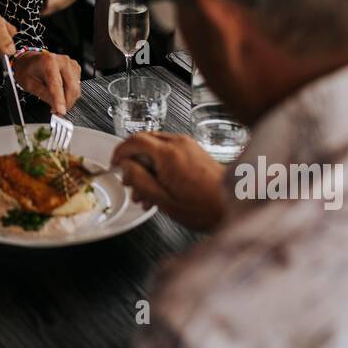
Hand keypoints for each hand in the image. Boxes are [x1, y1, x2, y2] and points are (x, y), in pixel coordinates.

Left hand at [12, 50, 80, 115]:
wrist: (29, 61)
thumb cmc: (27, 70)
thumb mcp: (29, 84)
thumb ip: (44, 94)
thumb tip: (55, 106)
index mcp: (49, 62)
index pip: (57, 85)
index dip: (59, 100)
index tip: (60, 112)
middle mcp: (63, 61)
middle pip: (72, 87)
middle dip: (66, 103)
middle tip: (57, 112)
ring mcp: (71, 64)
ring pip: (76, 88)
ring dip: (68, 99)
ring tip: (55, 100)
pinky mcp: (75, 68)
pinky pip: (77, 86)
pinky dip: (70, 93)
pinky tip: (60, 92)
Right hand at [112, 132, 226, 231]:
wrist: (233, 204)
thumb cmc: (203, 207)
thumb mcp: (162, 199)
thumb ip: (139, 180)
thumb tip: (125, 167)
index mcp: (168, 154)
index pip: (135, 140)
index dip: (120, 151)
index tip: (114, 164)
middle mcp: (178, 143)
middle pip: (144, 141)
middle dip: (133, 161)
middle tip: (130, 183)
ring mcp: (188, 145)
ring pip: (156, 147)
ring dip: (146, 165)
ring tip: (146, 193)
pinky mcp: (194, 150)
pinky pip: (169, 151)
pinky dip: (159, 164)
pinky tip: (160, 187)